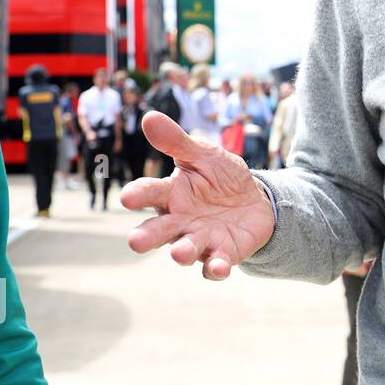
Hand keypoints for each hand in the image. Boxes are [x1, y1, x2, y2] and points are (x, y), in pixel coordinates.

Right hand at [121, 110, 275, 279]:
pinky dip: (215, 268)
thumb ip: (177, 142)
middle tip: (135, 242)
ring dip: (181, 253)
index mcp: (172, 194)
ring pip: (184, 250)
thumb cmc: (221, 177)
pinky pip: (215, 265)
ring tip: (178, 253)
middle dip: (147, 236)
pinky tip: (218, 267)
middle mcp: (180, 221)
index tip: (128, 197)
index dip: (138, 195)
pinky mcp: (223, 254)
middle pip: (158, 230)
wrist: (255, 200)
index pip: (150, 193)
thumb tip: (149, 117)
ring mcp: (201, 240)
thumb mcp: (204, 155)